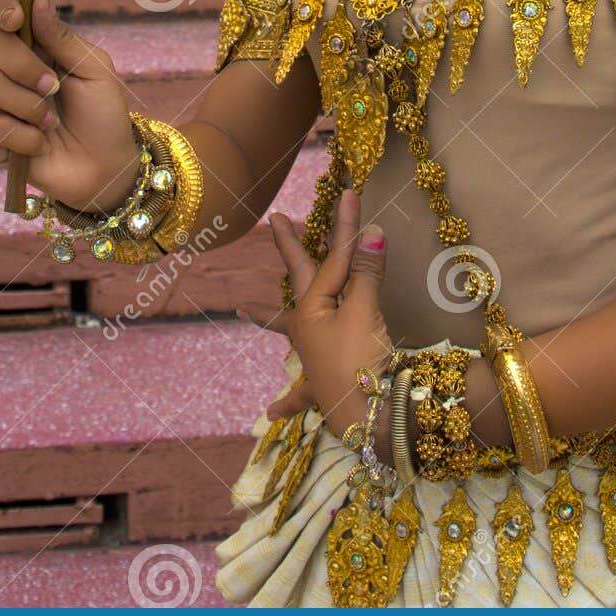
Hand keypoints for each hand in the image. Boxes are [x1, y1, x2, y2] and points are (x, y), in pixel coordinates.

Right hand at [0, 0, 138, 211]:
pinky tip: (42, 144)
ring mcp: (3, 103)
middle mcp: (16, 71)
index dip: (6, 13)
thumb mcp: (95, 70)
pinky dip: (23, 136)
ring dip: (29, 106)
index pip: (8, 19)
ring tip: (54, 123)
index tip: (17, 19)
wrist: (106, 168)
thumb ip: (63, 36)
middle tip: (52, 86)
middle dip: (21, 64)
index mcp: (40, 48)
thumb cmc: (105, 115)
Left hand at [237, 187, 392, 439]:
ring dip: (268, 319)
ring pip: (289, 333)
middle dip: (289, 250)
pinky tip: (270, 413)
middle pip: (300, 281)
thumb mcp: (365, 312)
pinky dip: (288, 404)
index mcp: (311, 310)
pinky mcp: (326, 389)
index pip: (333, 260)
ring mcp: (313, 361)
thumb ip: (366, 274)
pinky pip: (302, 396)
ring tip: (243, 309)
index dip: (345, 228)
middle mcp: (306, 331)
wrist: (368, 421)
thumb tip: (372, 231)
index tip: (349, 194)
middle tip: (275, 222)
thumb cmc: (361, 361)